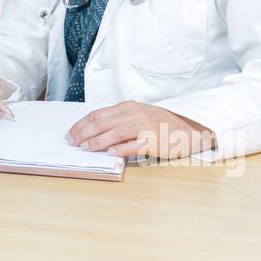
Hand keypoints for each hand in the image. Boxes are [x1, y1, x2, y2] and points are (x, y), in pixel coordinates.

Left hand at [65, 102, 214, 158]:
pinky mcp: (154, 141)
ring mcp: (145, 127)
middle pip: (103, 122)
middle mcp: (135, 114)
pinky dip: (121, 149)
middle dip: (84, 132)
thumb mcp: (139, 115)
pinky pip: (134, 145)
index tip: (71, 132)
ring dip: (97, 141)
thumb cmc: (161, 125)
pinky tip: (110, 153)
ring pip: (115, 133)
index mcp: (128, 107)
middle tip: (72, 142)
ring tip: (85, 148)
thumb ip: (120, 120)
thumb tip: (95, 131)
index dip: (82, 123)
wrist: (189, 132)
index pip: (99, 114)